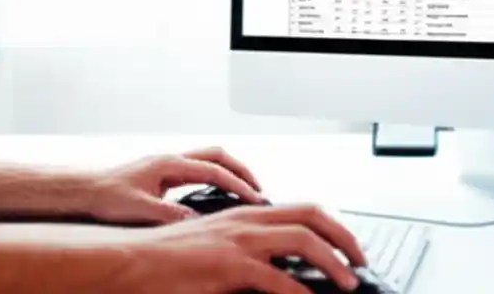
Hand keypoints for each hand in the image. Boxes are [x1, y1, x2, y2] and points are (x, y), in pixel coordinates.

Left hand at [87, 146, 265, 224]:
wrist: (85, 190)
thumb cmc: (106, 196)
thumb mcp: (139, 210)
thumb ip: (169, 215)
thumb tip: (197, 222)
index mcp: (168, 164)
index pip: (213, 171)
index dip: (238, 185)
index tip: (255, 199)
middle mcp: (170, 160)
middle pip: (217, 156)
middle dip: (241, 171)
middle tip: (259, 190)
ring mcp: (167, 164)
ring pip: (208, 160)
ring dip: (230, 171)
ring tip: (245, 190)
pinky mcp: (163, 173)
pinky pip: (198, 169)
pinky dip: (215, 178)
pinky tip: (217, 195)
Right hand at [117, 204, 366, 293]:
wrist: (131, 261)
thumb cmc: (167, 258)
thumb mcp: (215, 247)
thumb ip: (248, 252)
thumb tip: (280, 270)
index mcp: (246, 214)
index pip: (304, 207)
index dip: (334, 224)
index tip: (350, 244)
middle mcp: (247, 220)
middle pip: (313, 215)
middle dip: (346, 237)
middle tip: (361, 260)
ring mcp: (240, 241)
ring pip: (305, 241)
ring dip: (335, 262)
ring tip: (348, 282)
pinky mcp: (229, 265)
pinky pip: (279, 279)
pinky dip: (302, 293)